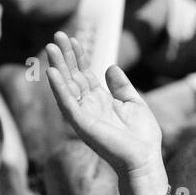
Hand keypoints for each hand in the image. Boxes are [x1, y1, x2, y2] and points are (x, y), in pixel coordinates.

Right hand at [45, 32, 163, 175]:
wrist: (145, 158)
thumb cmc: (142, 136)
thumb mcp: (133, 102)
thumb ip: (121, 86)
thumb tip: (110, 67)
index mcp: (99, 101)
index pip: (84, 74)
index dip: (78, 57)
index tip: (73, 39)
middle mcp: (88, 106)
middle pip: (72, 76)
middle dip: (65, 57)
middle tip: (57, 36)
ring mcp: (83, 115)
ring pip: (66, 87)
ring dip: (57, 67)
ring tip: (50, 48)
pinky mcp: (81, 124)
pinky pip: (67, 104)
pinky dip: (59, 88)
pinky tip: (52, 73)